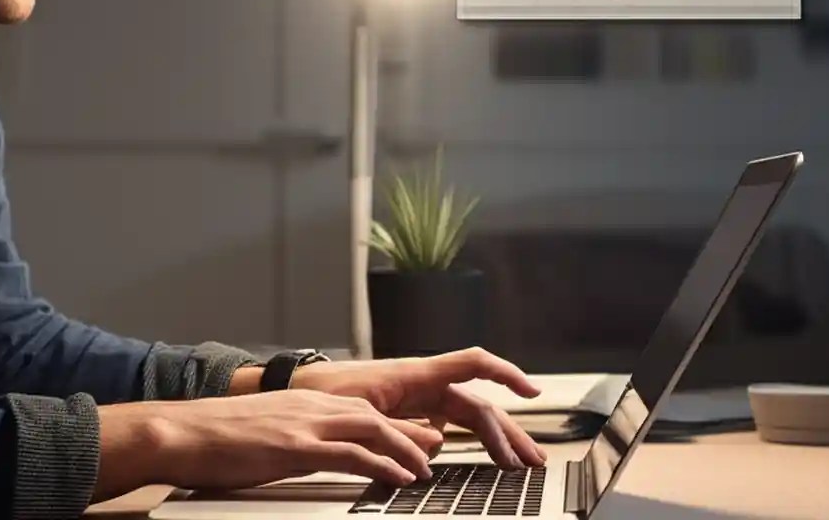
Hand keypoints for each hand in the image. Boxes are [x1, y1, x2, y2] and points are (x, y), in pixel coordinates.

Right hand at [93, 389, 443, 499]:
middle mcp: (310, 406)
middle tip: (436, 451)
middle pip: (376, 414)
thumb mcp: (263, 430)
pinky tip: (400, 477)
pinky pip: (351, 454)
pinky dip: (382, 464)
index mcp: (303, 401)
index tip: (419, 438)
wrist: (180, 432)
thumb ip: (294, 436)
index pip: (361, 408)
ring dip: (406, 448)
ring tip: (426, 468)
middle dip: (411, 433)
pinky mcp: (295, 447)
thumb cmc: (213, 436)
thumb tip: (310, 452)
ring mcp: (304, 424)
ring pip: (372, 428)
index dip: (396, 423)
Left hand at [289, 347, 547, 469]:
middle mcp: (421, 384)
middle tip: (530, 459)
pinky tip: (479, 462)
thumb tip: (438, 441)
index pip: (471, 364)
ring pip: (465, 418)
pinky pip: (445, 427)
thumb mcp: (360, 412)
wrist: (297, 391)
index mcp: (414, 374)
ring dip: (492, 441)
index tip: (531, 391)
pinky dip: (465, 443)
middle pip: (477, 404)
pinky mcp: (408, 415)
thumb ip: (400, 428)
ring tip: (514, 464)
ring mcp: (417, 400)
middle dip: (508, 430)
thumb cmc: (323, 392)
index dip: (504, 373)